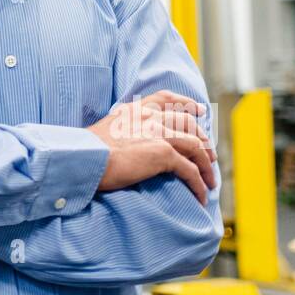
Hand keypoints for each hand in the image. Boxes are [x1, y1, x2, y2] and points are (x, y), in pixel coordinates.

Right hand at [87, 90, 217, 204]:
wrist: (83, 158)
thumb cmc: (87, 151)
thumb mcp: (104, 131)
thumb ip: (120, 130)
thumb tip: (123, 143)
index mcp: (134, 110)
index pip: (166, 98)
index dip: (186, 102)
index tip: (199, 110)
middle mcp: (149, 117)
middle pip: (188, 123)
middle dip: (203, 139)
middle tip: (211, 154)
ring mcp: (158, 133)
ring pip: (195, 146)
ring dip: (207, 165)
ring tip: (211, 180)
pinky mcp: (163, 154)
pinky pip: (190, 170)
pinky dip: (199, 184)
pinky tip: (201, 196)